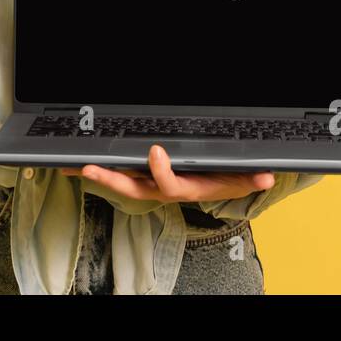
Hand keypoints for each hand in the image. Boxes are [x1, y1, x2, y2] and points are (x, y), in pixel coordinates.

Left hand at [58, 144, 275, 203]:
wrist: (221, 186)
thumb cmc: (229, 178)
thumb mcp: (243, 179)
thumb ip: (252, 177)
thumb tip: (266, 175)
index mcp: (188, 189)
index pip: (171, 185)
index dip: (161, 171)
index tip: (155, 151)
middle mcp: (165, 188)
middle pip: (135, 188)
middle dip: (112, 179)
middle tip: (89, 168)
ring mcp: (153, 183)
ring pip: (123, 181)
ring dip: (99, 175)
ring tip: (73, 166)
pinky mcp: (146, 175)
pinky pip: (122, 172)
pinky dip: (101, 168)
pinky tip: (79, 163)